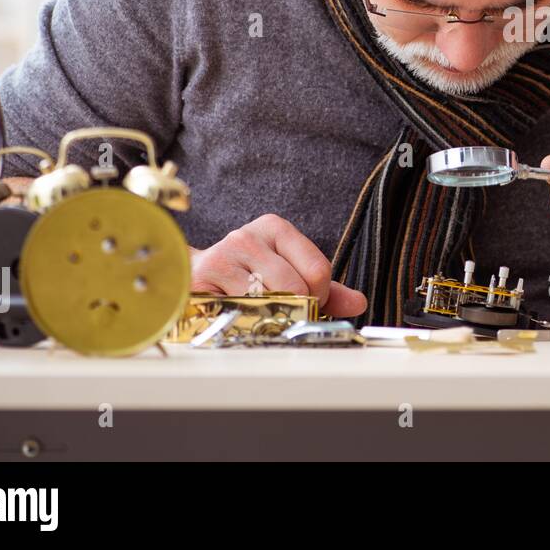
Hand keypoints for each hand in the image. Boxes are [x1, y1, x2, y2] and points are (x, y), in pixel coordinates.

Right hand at [189, 214, 367, 318]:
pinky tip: (238, 317)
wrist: (190, 275)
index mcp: (274, 228)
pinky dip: (243, 322)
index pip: (318, 269)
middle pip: (294, 288)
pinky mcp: (201, 280)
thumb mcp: (287, 271)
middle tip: (283, 316)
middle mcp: (247, 236)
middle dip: (294, 310)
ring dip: (266, 318)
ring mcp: (222, 257)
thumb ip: (324, 287)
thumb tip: (358, 303)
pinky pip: (236, 312)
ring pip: (266, 302)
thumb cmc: (243, 275)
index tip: (310, 305)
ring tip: (257, 315)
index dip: (320, 297)